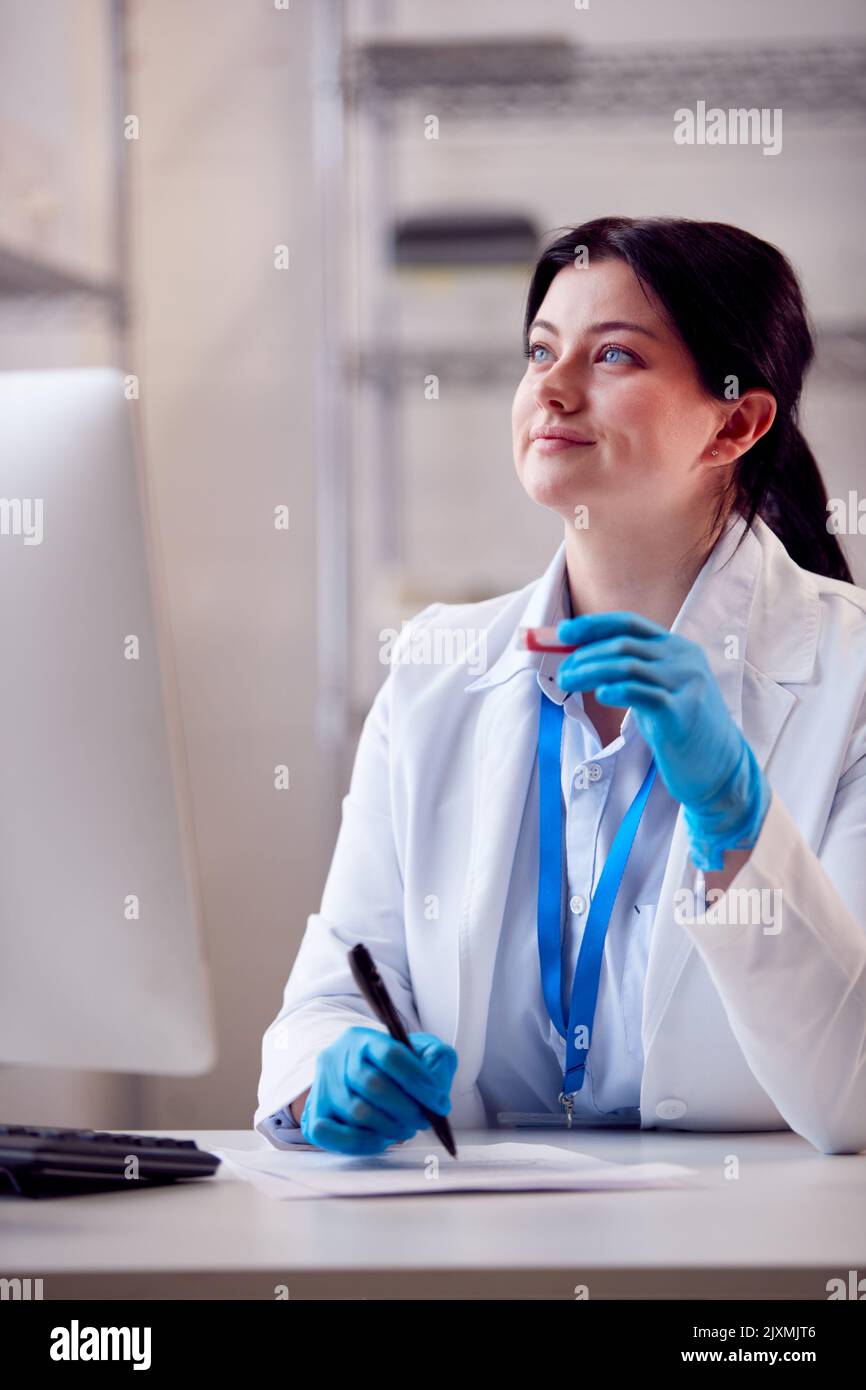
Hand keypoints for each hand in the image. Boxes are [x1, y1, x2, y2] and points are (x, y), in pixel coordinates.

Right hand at [300, 1025, 456, 1154]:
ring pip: (358, 1113)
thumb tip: (437, 1092)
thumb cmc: (395, 1068)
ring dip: (391, 1128)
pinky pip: (336, 1136)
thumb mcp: (421, 1053)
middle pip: (373, 1085)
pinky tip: (382, 1139)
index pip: (390, 1054)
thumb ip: (436, 1061)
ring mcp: (323, 1088)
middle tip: (423, 1121)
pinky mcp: (315, 1118)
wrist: (358, 1080)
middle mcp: (337, 1058)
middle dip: (406, 1109)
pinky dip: (366, 1143)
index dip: (418, 1081)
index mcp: (363, 1038)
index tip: (438, 1102)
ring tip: (406, 1128)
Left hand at [555, 611, 769, 870]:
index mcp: (677, 649)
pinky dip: (617, 691)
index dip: (594, 625)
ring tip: (569, 682)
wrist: (720, 768)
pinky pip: (643, 694)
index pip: (630, 623)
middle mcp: (685, 660)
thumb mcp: (657, 692)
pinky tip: (600, 696)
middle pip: (624, 645)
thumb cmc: (681, 729)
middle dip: (586, 655)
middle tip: (563, 671)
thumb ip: (630, 672)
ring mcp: (687, 684)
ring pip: (628, 666)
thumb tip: (579, 659)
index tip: (563, 632)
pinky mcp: (683, 713)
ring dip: (591, 671)